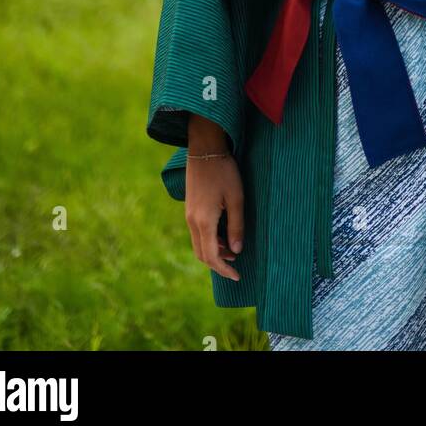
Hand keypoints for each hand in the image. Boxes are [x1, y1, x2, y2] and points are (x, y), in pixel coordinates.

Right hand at [185, 154, 244, 281]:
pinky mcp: (190, 208)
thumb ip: (236, 226)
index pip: (212, 256)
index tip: (237, 276)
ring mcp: (189, 215)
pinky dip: (209, 241)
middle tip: (236, 267)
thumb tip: (236, 250)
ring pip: (198, 244)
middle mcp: (192, 221)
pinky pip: (197, 233)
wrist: (205, 149)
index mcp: (204, 221)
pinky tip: (223, 236)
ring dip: (214, 252)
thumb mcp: (236, 198)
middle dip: (218, 264)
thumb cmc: (224, 171)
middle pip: (202, 254)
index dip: (224, 269)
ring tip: (233, 251)